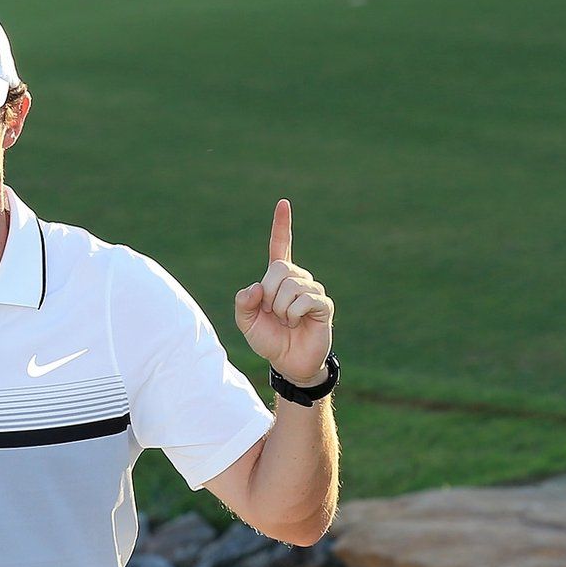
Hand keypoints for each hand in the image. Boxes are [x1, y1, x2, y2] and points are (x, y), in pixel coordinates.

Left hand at [234, 199, 334, 382]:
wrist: (288, 363)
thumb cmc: (270, 340)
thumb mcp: (246, 323)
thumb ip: (243, 303)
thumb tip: (256, 286)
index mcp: (278, 279)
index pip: (280, 246)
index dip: (281, 225)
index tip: (283, 203)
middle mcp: (298, 279)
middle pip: (278, 269)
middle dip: (268, 294)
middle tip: (273, 313)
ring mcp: (312, 290)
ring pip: (289, 286)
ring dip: (280, 309)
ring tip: (286, 321)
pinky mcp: (323, 304)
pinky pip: (303, 299)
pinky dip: (293, 314)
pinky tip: (297, 323)